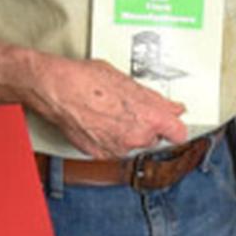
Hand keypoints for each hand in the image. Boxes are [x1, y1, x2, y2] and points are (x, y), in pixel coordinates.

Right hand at [33, 56, 188, 157]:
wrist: (57, 90)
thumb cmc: (87, 80)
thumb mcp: (128, 82)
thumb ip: (155, 100)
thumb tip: (173, 107)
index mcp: (149, 118)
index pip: (179, 133)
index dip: (175, 127)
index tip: (174, 124)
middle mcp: (136, 137)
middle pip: (154, 138)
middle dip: (147, 127)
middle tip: (131, 111)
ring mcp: (117, 149)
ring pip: (132, 144)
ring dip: (128, 134)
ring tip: (111, 114)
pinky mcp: (100, 155)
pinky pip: (113, 150)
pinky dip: (110, 140)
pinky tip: (100, 123)